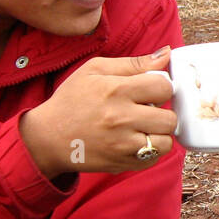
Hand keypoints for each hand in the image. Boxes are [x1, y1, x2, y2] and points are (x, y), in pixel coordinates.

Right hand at [19, 48, 178, 176]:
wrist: (48, 137)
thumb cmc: (73, 100)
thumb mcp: (95, 71)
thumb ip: (134, 63)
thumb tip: (166, 55)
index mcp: (115, 90)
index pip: (163, 87)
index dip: (160, 87)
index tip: (151, 90)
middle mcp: (121, 119)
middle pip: (169, 118)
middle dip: (163, 112)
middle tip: (148, 110)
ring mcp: (122, 145)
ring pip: (166, 142)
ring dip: (159, 134)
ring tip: (144, 127)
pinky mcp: (122, 163)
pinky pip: (154, 159)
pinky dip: (150, 151)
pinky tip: (136, 140)